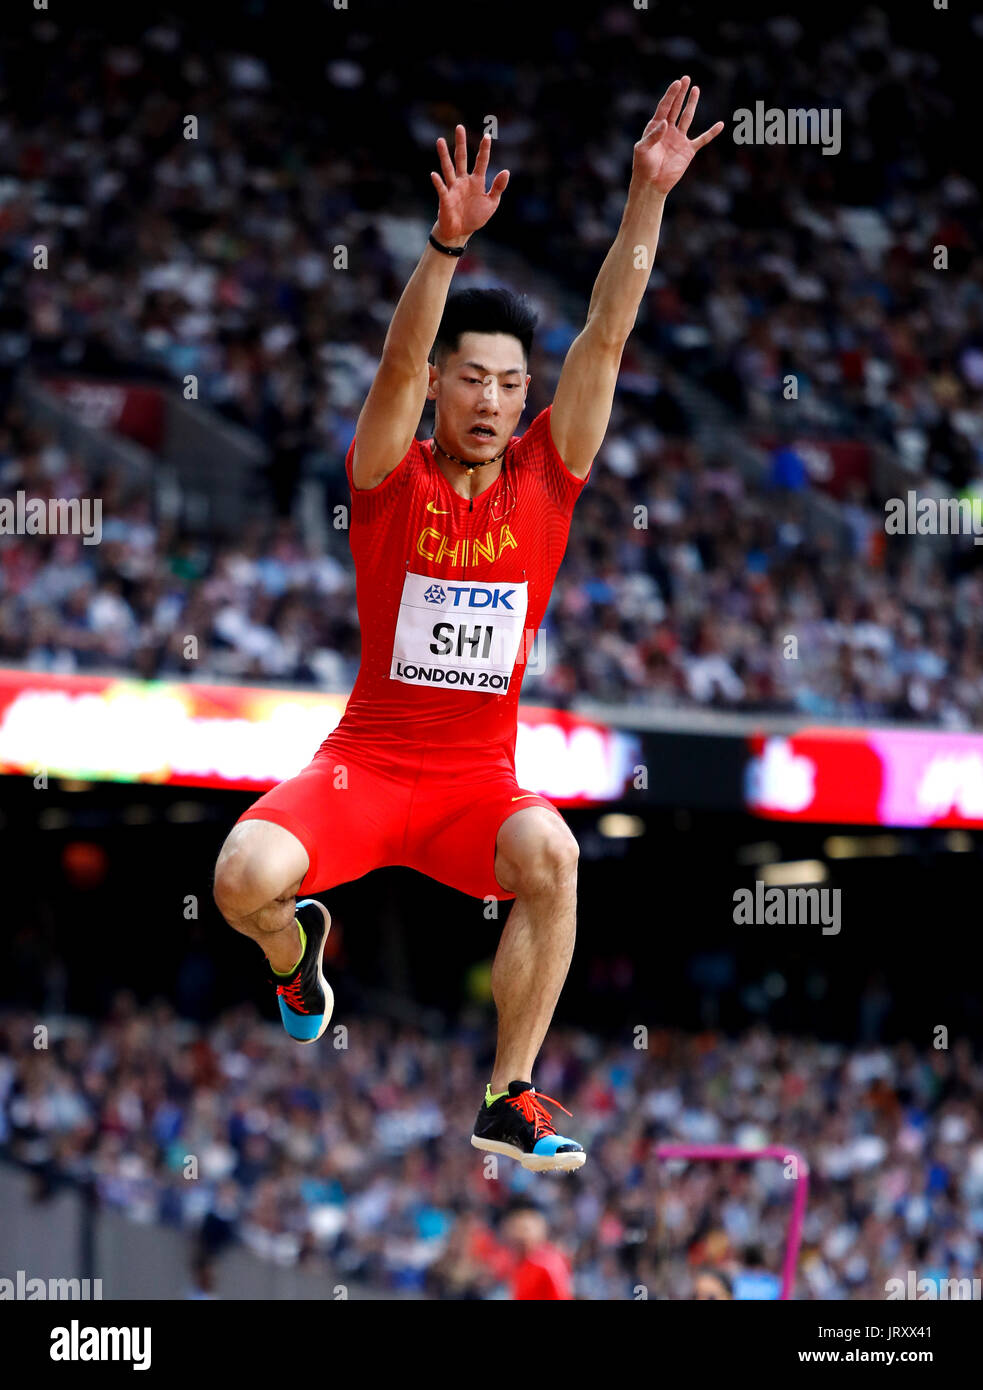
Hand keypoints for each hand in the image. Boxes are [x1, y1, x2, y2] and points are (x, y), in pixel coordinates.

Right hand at [431, 126, 509, 242]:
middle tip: (459, 127)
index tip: (487, 136)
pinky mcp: (445, 199)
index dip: (484, 149)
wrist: (460, 232)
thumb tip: (506, 171)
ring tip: (440, 140)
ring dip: (444, 155)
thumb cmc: (475, 216)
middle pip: (461, 158)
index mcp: (476, 181)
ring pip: (448, 168)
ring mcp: (453, 188)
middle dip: (460, 143)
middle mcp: (463, 181)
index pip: (481, 161)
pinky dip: (438, 182)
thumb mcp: (492, 203)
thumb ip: (498, 187)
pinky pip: (441, 189)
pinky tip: (434, 174)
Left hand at [632, 77, 723, 195]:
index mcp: (656, 127)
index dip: (671, 95)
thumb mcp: (642, 149)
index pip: (664, 107)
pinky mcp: (688, 151)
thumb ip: (653, 135)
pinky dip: (711, 133)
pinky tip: (720, 125)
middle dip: (681, 93)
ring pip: (687, 117)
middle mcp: (668, 130)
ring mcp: (679, 139)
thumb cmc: (643, 167)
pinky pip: (702, 139)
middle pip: (676, 108)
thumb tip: (665, 123)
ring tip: (696, 89)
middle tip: (686, 78)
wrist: (651, 185)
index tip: (677, 83)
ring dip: (691, 104)